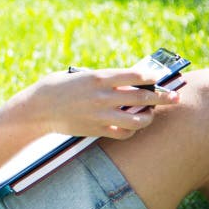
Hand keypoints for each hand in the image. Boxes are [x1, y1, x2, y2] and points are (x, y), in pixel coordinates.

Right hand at [24, 68, 180, 139]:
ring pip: (137, 119)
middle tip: (172, 97)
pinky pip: (122, 133)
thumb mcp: (76, 76)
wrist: (35, 109)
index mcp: (97, 78)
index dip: (151, 77)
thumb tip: (119, 80)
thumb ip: (98, 79)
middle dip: (161, 97)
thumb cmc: (53, 88)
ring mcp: (99, 114)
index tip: (157, 78)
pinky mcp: (95, 129)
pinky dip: (130, 131)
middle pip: (142, 96)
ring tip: (150, 115)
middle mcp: (101, 96)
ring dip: (148, 117)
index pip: (134, 75)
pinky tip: (131, 127)